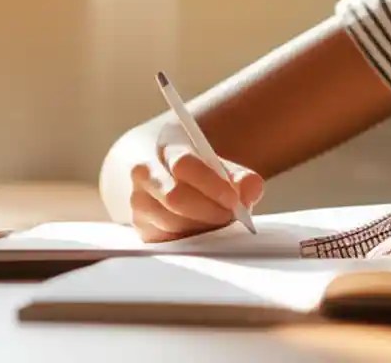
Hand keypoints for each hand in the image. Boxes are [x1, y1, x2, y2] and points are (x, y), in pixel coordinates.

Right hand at [127, 122, 263, 242]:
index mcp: (166, 150)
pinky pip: (168, 241)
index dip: (211, 185)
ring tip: (217, 220)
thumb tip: (251, 189)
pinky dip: (190, 239)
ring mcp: (139, 203)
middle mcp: (145, 175)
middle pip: (175, 197)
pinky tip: (201, 230)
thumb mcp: (220, 168)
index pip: (184, 165)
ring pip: (172, 222)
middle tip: (230, 216)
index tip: (233, 200)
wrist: (167, 176)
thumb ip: (240, 177)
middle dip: (208, 211)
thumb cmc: (197, 173)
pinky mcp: (141, 229)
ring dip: (201, 227)